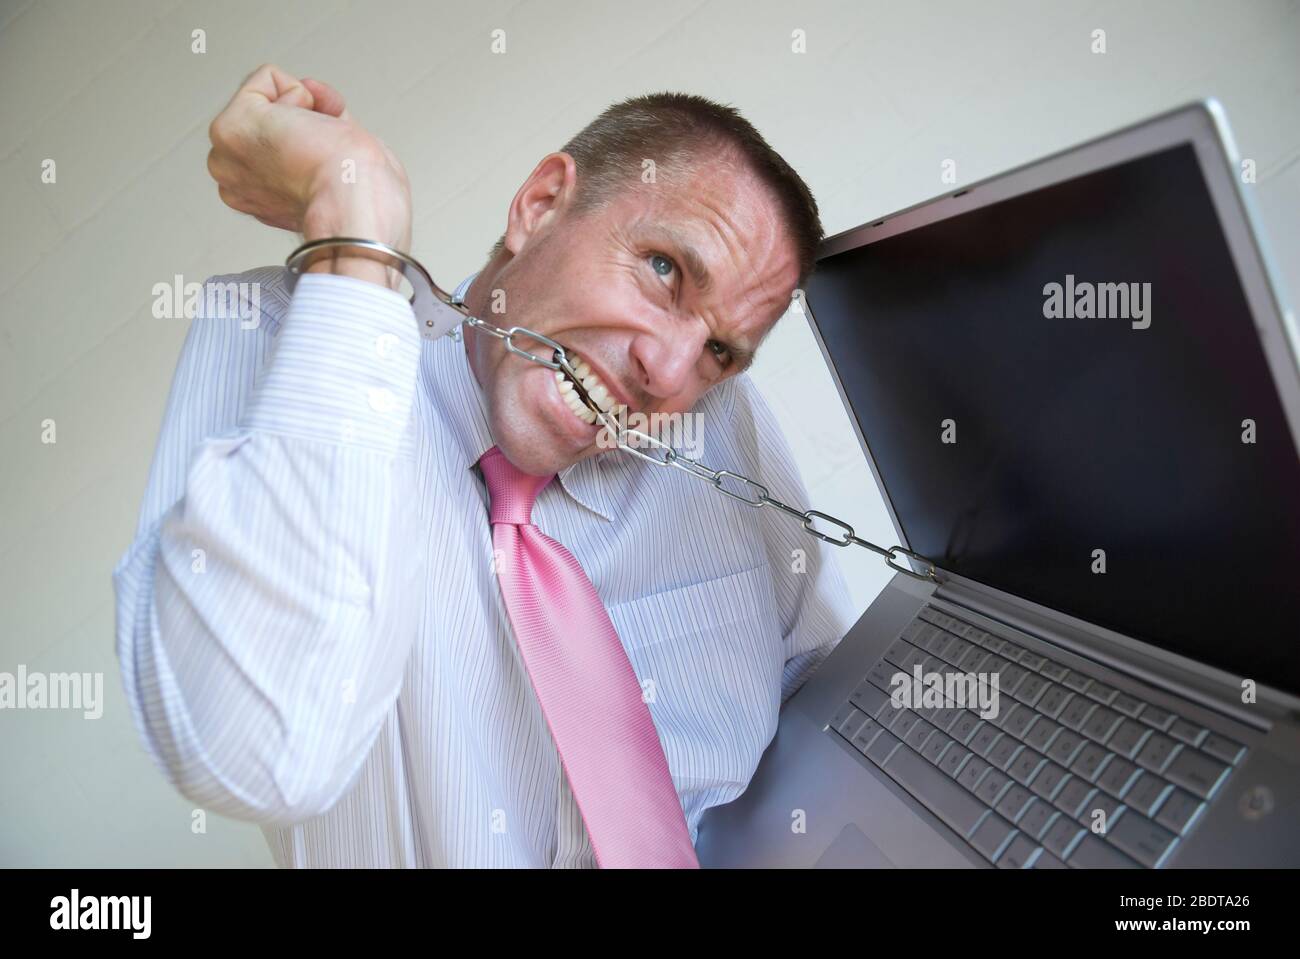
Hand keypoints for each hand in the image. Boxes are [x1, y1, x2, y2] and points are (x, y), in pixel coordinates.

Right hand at [206, 64, 412, 286]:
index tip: (333, 153)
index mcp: (264, 198)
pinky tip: (308, 126)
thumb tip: (312, 94)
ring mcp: (229, 155)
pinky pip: (266, 78)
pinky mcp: (230, 128)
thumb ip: (320, 132)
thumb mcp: (345, 163)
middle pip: (272, 118)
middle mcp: (239, 180)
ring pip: (267, 97)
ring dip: (306, 109)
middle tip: (328, 148)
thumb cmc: (363, 197)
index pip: (284, 141)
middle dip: (309, 118)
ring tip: (318, 143)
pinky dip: (300, 93)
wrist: (356, 200)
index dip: (319, 133)